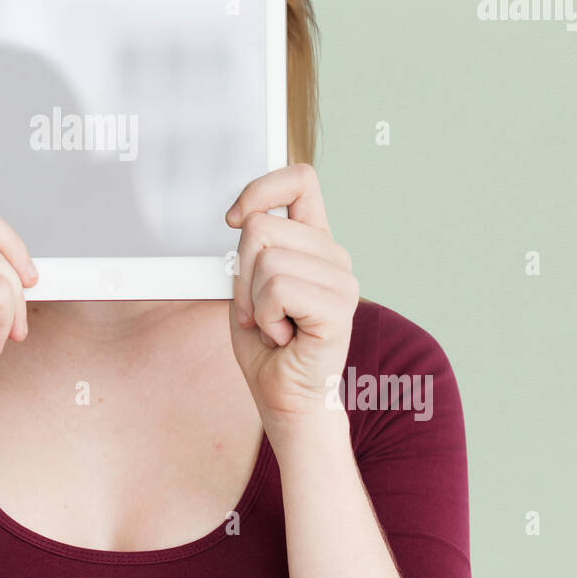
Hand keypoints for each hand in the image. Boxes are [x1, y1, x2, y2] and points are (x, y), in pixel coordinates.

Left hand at [225, 163, 359, 433]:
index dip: (262, 188)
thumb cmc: (268, 346)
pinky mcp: (338, 308)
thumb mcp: (248, 284)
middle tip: (259, 308)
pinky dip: (265, 317)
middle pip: (261, 226)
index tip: (234, 218)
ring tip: (274, 324)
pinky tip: (283, 335)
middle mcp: (334, 255)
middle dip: (241, 272)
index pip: (300, 180)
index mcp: (314, 242)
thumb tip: (243, 217)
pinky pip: (277, 288)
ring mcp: (342, 281)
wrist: (285, 397)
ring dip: (253, 301)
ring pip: (265, 260)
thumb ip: (253, 248)